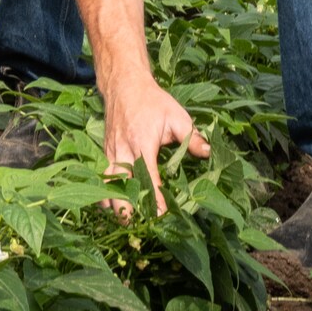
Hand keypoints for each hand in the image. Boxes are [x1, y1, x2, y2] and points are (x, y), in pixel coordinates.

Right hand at [101, 76, 209, 215]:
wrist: (124, 84)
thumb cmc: (153, 101)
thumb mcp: (177, 116)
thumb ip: (192, 137)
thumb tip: (208, 154)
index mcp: (142, 142)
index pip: (147, 176)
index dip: (154, 198)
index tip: (161, 216)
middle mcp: (123, 150)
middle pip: (120, 185)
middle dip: (126, 208)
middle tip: (137, 226)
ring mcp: (111, 151)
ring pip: (107, 183)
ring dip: (114, 203)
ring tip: (123, 221)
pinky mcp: (106, 152)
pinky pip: (103, 175)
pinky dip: (106, 191)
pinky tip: (111, 205)